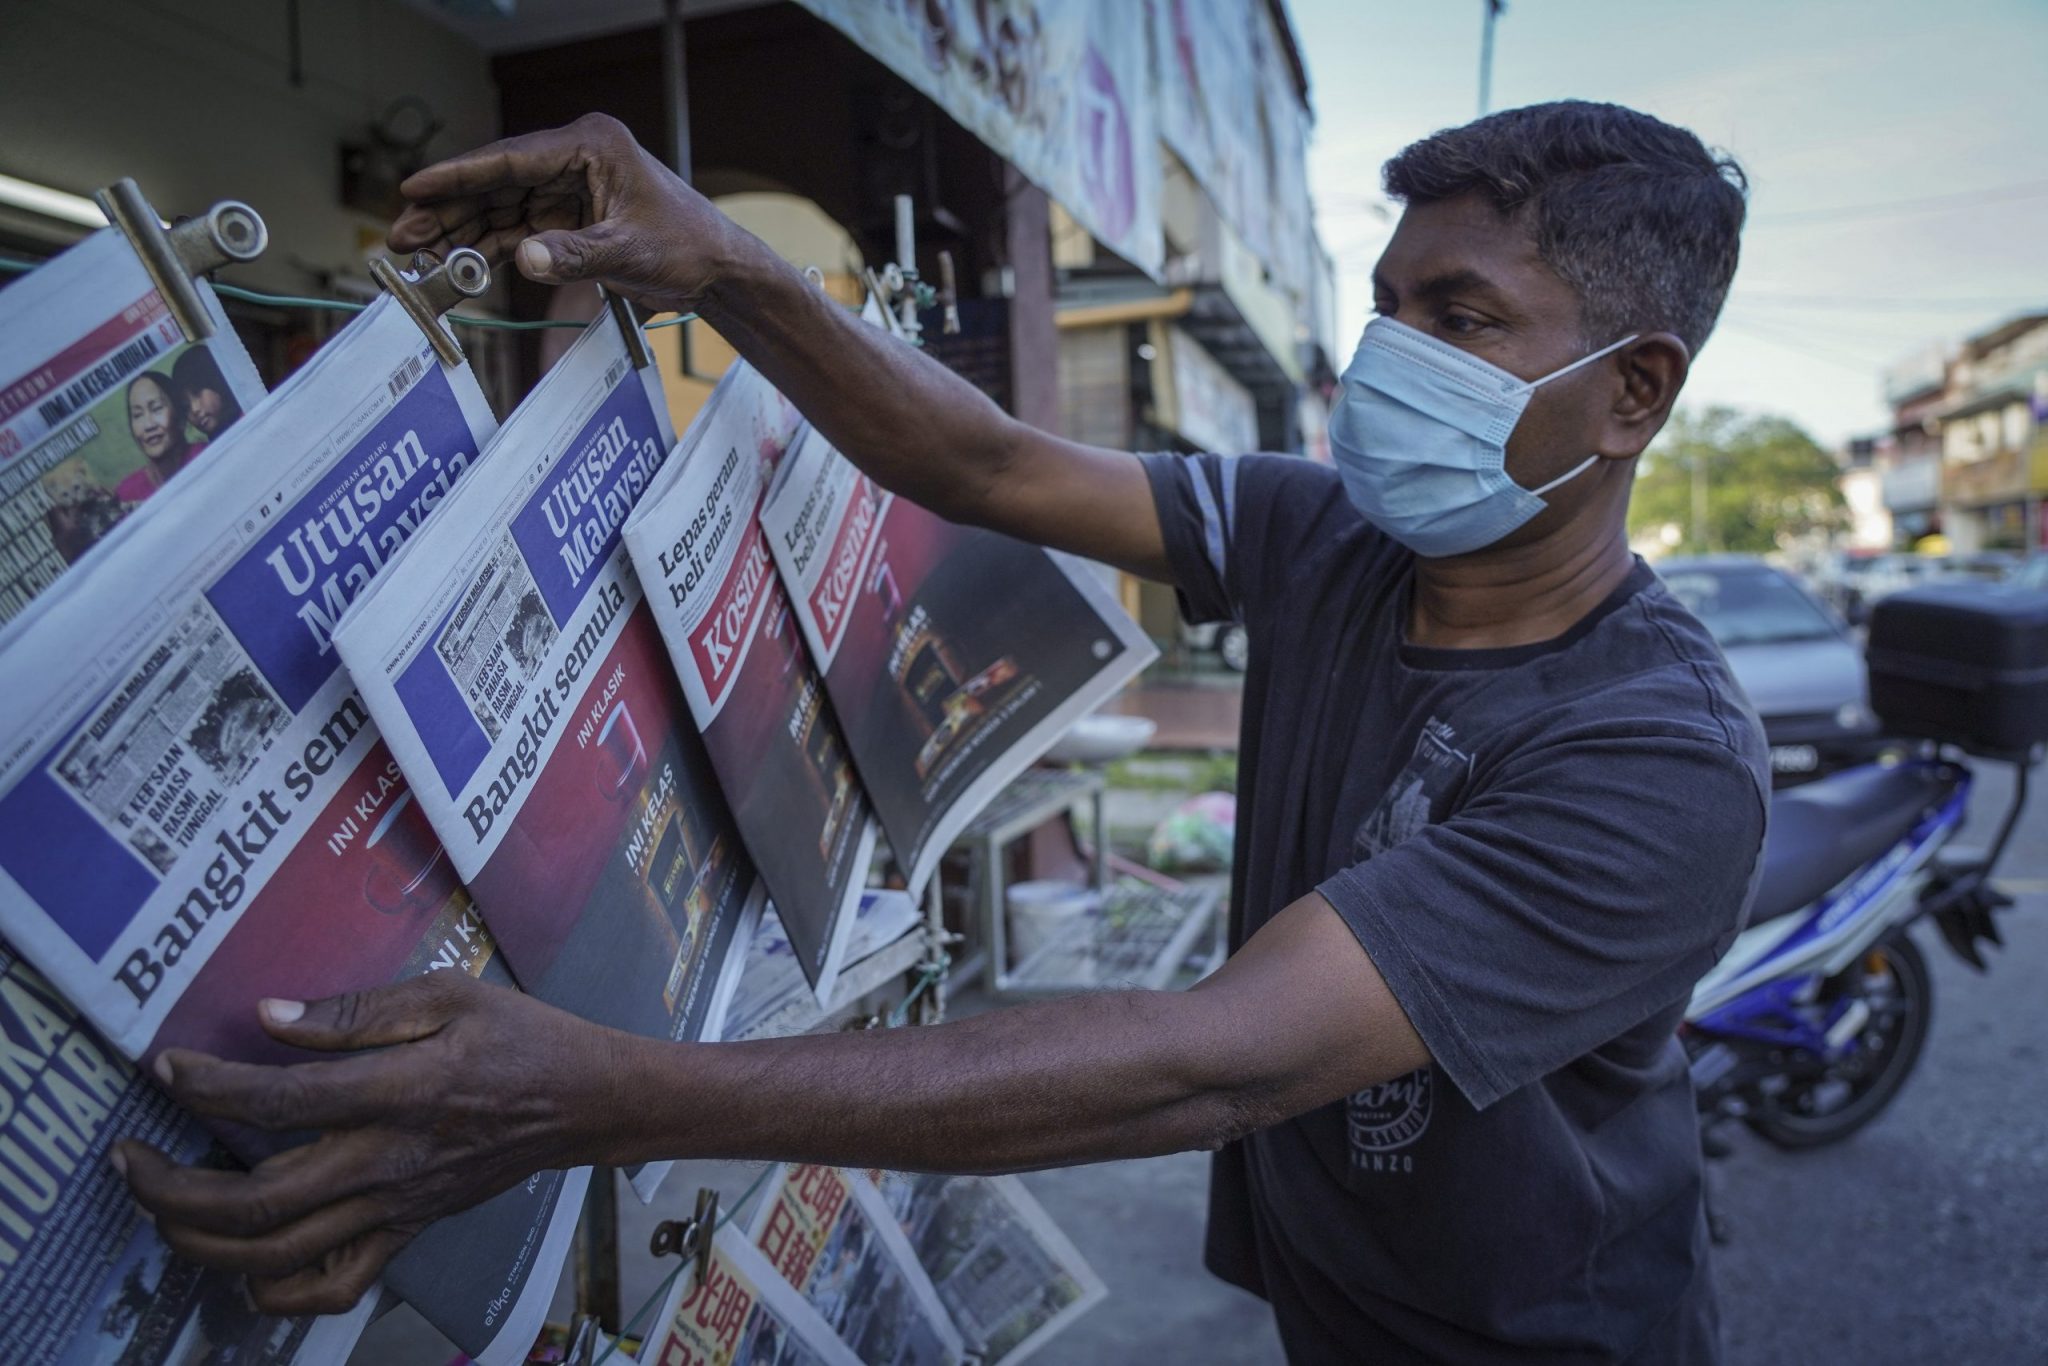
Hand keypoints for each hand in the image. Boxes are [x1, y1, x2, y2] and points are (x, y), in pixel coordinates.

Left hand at [115, 973, 623, 1314]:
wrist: (586, 1102)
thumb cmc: (521, 1038)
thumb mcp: (449, 995)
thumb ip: (357, 1012)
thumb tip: (270, 1018)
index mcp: (400, 1093)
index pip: (280, 1101)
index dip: (209, 1086)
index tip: (165, 1067)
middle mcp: (388, 1163)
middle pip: (257, 1202)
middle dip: (171, 1186)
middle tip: (127, 1159)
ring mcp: (396, 1209)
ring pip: (276, 1256)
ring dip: (200, 1240)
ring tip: (159, 1208)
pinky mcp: (407, 1233)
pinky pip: (332, 1286)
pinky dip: (273, 1292)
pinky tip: (241, 1264)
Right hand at [387, 113, 742, 314]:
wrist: (716, 269)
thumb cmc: (687, 247)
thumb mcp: (630, 251)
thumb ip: (577, 255)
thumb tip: (524, 257)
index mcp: (591, 145)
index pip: (512, 157)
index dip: (458, 175)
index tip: (414, 187)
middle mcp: (574, 160)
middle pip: (496, 183)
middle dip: (448, 209)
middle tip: (403, 235)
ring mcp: (568, 190)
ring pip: (500, 208)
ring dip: (460, 231)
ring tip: (417, 254)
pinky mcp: (568, 219)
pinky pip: (517, 231)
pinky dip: (488, 248)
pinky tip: (456, 263)